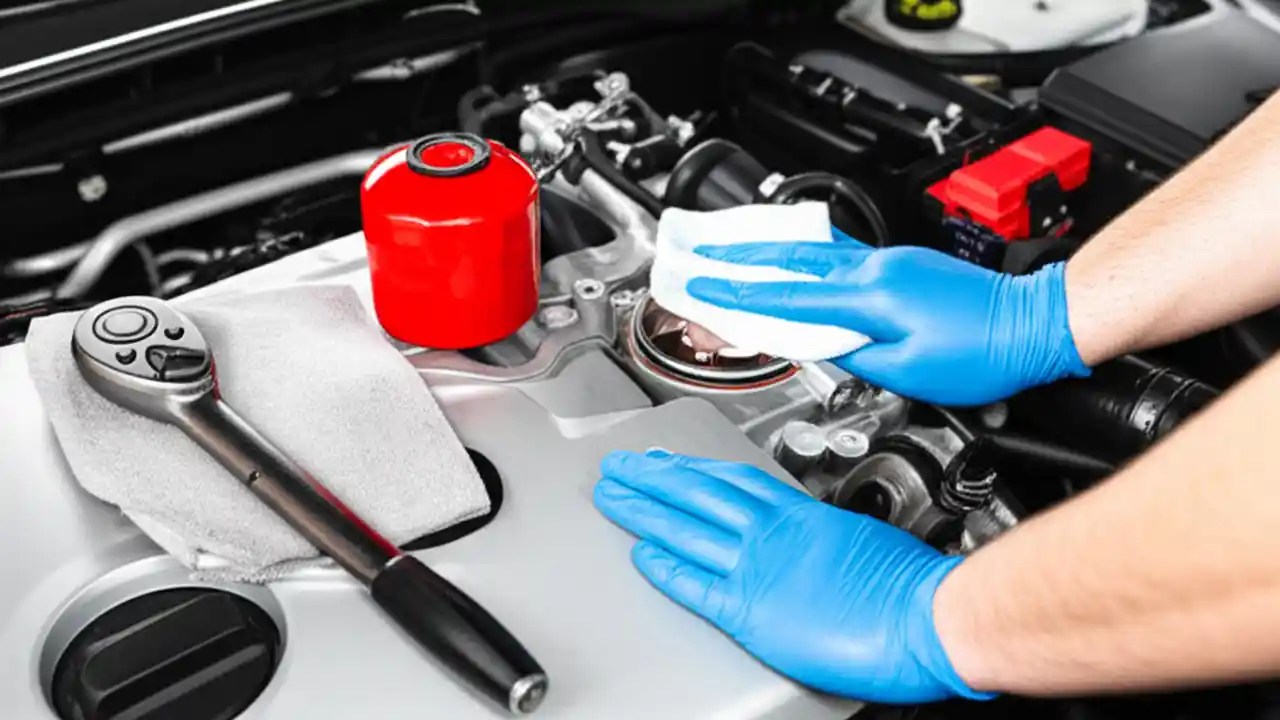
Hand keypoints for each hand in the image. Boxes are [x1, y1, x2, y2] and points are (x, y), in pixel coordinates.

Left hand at [593, 449, 995, 703]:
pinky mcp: (752, 610)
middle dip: (653, 477)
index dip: (693, 469)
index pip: (733, 481)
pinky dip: (666, 568)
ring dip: (644, 509)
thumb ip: (823, 536)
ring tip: (613, 496)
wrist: (930, 618)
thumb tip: (812, 537)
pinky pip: (697, 583)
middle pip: (699, 493)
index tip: (667, 460)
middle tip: (619, 465)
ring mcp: (759, 567)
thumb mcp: (859, 537)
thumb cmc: (911, 584)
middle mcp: (774, 533)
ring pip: (687, 527)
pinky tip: (642, 555)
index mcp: (801, 514)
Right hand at [686, 235, 1090, 404]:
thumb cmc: (982, 352)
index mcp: (870, 297)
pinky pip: (841, 255)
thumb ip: (857, 354)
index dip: (739, 292)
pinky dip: (809, 253)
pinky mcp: (904, 265)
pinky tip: (799, 251)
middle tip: (704, 254)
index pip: (788, 294)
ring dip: (772, 249)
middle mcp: (877, 269)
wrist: (1032, 325)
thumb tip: (824, 344)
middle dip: (742, 257)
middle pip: (794, 259)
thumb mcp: (908, 370)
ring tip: (737, 246)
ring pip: (816, 250)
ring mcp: (891, 261)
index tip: (703, 285)